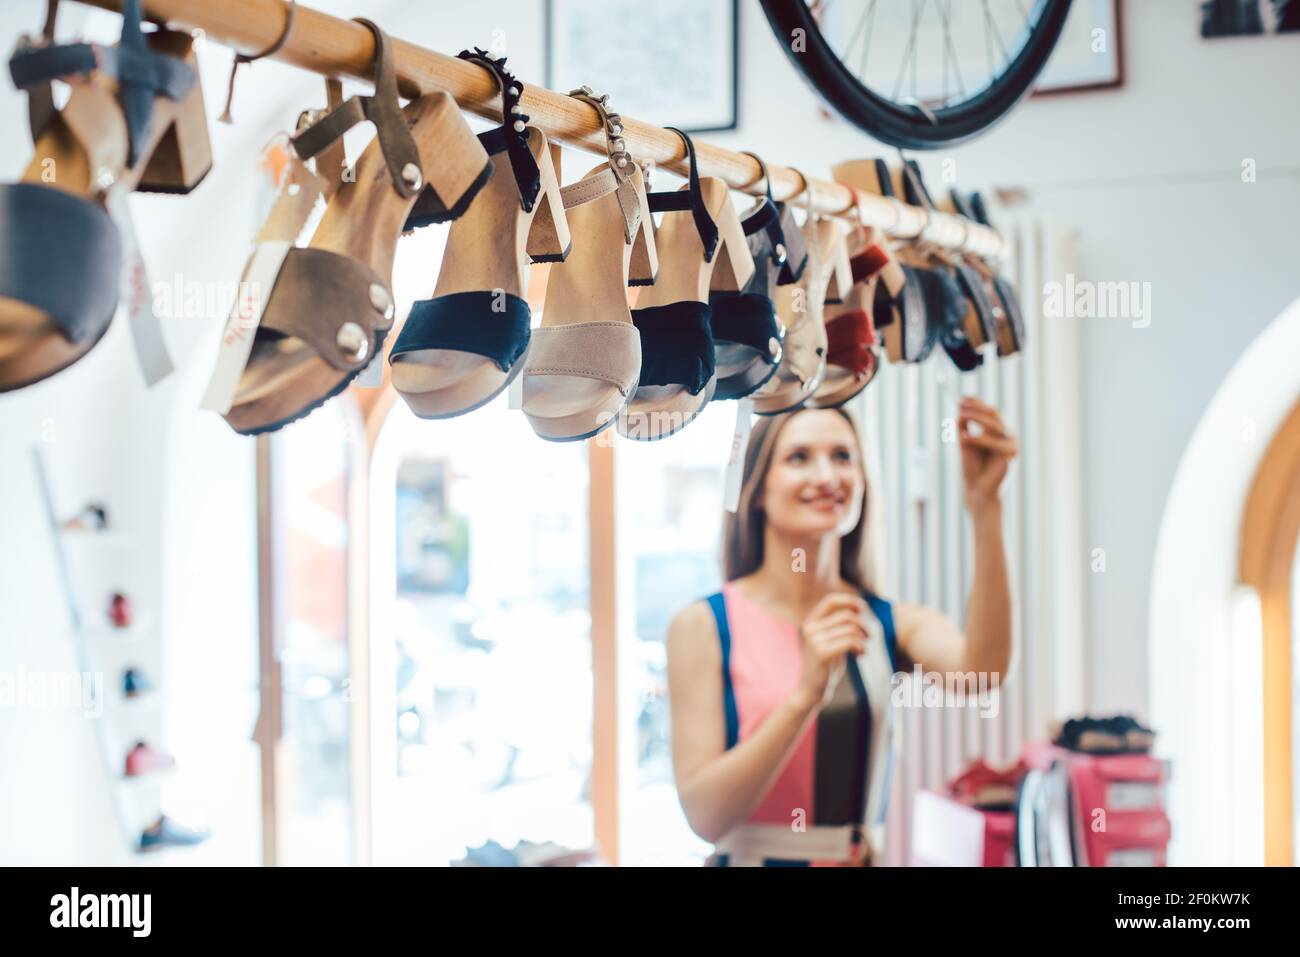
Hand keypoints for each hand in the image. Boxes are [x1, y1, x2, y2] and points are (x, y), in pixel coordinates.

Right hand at [792, 593, 869, 711]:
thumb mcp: (829, 641)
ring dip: (863, 638)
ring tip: (862, 649)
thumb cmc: (825, 666)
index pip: (830, 601)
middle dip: (863, 625)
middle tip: (869, 637)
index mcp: (810, 622)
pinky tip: (861, 655)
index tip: (863, 609)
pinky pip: (850, 641)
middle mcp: (810, 628)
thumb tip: (858, 608)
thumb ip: (837, 626)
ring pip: (851, 629)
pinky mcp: (822, 652)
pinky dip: (861, 647)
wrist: (811, 691)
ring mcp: (814, 640)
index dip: (848, 601)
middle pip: (846, 616)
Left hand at [958, 397, 1017, 510]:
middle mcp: (1006, 433)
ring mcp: (1010, 442)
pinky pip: (995, 442)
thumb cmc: (972, 466)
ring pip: (995, 424)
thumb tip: (959, 410)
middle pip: (994, 413)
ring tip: (961, 415)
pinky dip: (978, 438)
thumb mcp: (964, 442)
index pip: (989, 410)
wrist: (978, 489)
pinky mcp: (1010, 454)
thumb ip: (963, 427)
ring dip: (977, 418)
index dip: (976, 402)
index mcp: (997, 429)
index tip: (961, 398)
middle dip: (976, 407)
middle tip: (960, 405)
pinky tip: (964, 437)